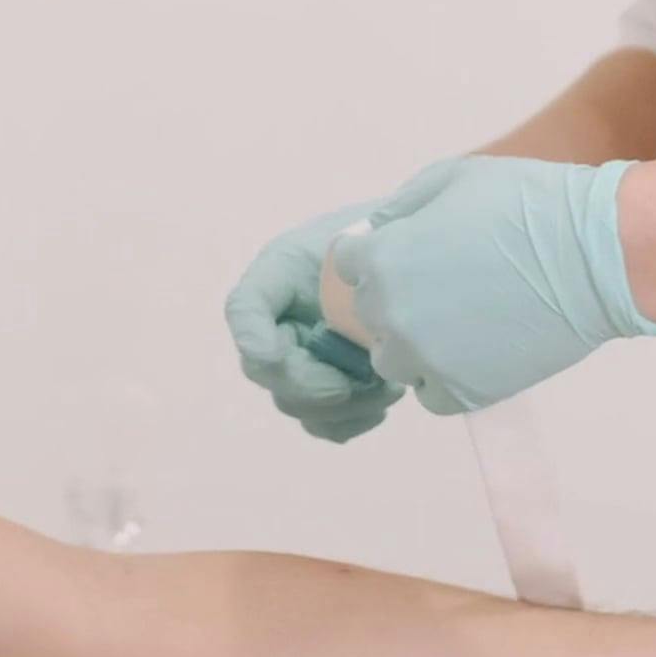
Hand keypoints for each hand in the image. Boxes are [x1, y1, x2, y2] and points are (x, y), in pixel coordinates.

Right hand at [222, 200, 401, 441]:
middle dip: (311, 385)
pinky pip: (326, 423)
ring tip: (386, 385)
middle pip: (267, 371)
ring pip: (296, 404)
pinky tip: (385, 395)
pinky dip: (354, 420)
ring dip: (342, 406)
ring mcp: (300, 359)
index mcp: (280, 275)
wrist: (409, 260)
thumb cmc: (384, 237)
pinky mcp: (327, 388)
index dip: (251, 335)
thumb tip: (339, 296)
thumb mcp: (367, 233)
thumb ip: (354, 254)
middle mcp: (279, 321)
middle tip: (355, 382)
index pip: (245, 308)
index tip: (274, 352)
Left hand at [339, 155, 655, 413]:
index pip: (348, 264)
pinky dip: (444, 377)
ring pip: (393, 359)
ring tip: (459, 322)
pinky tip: (473, 352)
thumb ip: (401, 208)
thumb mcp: (451, 178)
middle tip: (446, 282)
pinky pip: (430, 393)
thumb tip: (377, 232)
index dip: (377, 253)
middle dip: (397, 295)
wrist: (595, 256)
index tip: (412, 250)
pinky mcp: (463, 392)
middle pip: (370, 312)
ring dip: (414, 342)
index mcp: (383, 258)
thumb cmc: (525, 203)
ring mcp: (426, 358)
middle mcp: (393, 314)